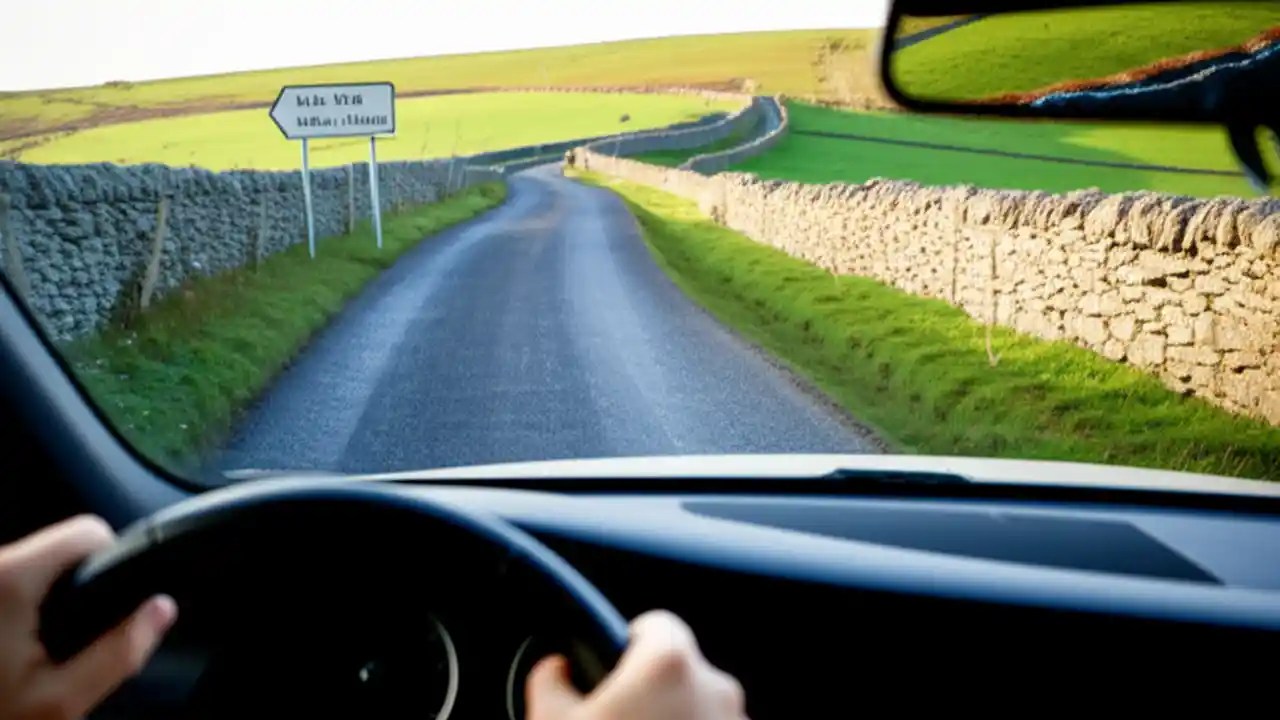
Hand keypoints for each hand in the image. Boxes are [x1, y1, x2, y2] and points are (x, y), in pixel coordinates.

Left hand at [0, 515, 176, 719]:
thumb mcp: (60, 702)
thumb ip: (120, 652)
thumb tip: (162, 610)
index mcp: (11, 579)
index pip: (87, 531)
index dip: (113, 563)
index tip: (110, 606)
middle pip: (56, 550)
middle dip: (73, 590)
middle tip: (63, 646)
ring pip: (27, 567)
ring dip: (41, 601)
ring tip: (29, 654)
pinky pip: (6, 585)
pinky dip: (15, 609)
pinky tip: (8, 651)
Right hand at [526, 610, 746, 719]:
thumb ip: (551, 680)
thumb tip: (556, 670)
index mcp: (668, 664)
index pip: (656, 623)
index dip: (628, 644)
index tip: (613, 670)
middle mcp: (716, 689)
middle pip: (681, 669)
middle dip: (653, 691)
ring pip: (701, 708)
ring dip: (677, 719)